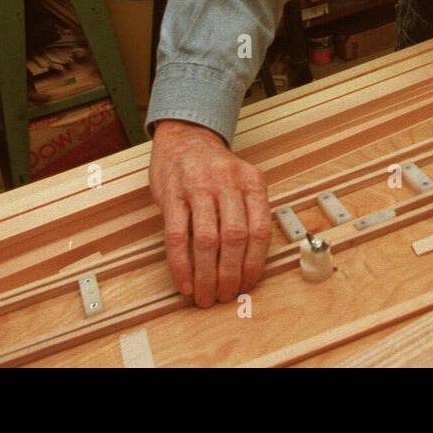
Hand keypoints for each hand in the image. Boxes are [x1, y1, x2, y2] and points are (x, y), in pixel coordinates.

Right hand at [148, 120, 272, 307]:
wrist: (186, 137)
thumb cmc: (215, 167)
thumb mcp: (244, 181)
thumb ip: (250, 212)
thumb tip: (250, 264)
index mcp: (252, 182)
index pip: (260, 229)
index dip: (255, 263)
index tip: (248, 283)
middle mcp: (227, 183)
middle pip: (235, 237)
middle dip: (231, 274)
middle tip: (226, 295)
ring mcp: (198, 187)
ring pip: (207, 239)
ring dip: (207, 274)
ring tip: (205, 295)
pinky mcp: (172, 194)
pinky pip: (177, 235)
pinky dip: (181, 264)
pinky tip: (184, 282)